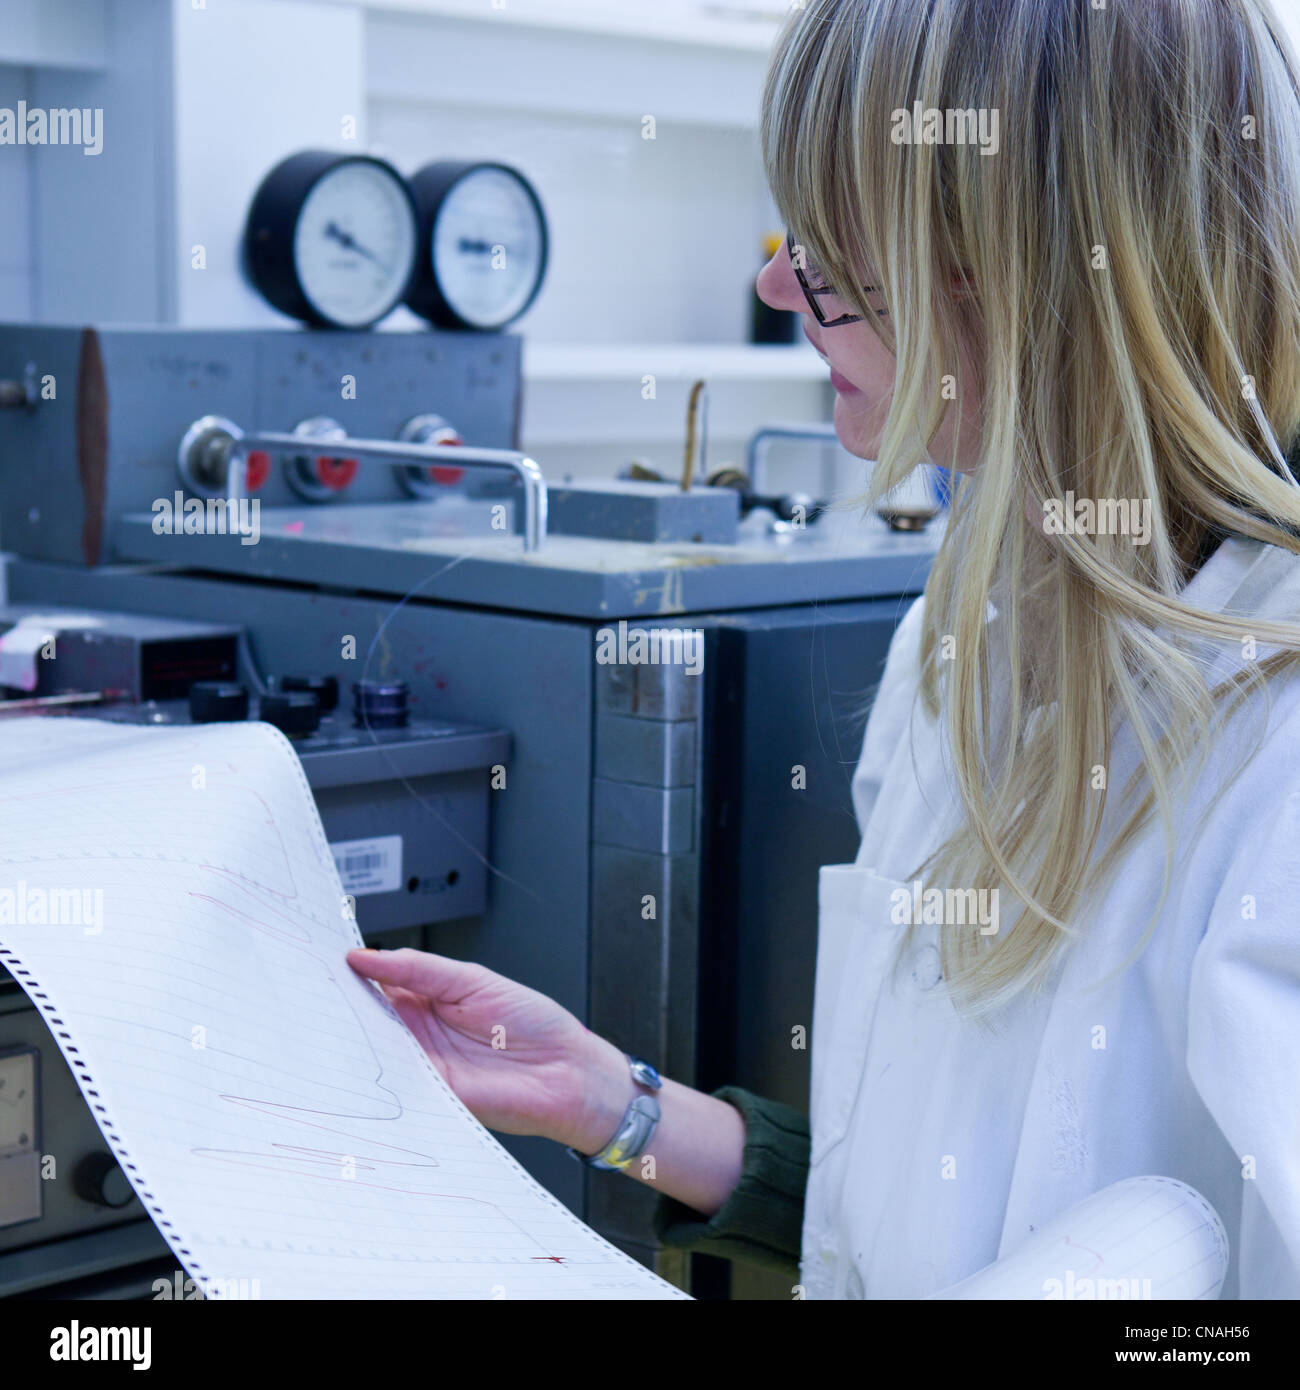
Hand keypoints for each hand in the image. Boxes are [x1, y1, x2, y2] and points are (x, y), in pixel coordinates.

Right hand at [346, 947, 629, 1152]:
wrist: (567, 1071)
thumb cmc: (534, 1023)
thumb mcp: (472, 980)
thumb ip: (418, 968)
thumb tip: (366, 956)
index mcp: (427, 997)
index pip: (376, 983)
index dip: (351, 972)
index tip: (320, 957)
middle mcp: (418, 1032)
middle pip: (365, 1017)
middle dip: (338, 1003)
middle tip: (308, 986)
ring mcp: (420, 1064)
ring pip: (370, 1048)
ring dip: (347, 1036)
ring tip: (320, 1014)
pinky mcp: (428, 1095)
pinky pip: (391, 1081)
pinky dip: (372, 1069)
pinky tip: (354, 1051)